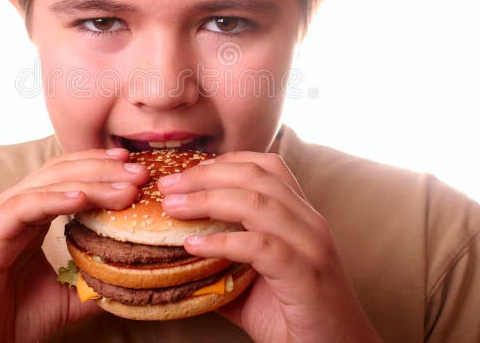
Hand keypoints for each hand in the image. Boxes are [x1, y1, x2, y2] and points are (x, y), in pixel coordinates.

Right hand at [0, 148, 148, 342]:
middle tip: (140, 172)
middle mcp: (11, 207)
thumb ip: (95, 280)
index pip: (67, 176)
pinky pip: (24, 206)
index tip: (136, 168)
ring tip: (125, 187)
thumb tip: (135, 277)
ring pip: (48, 184)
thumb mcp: (67, 297)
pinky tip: (84, 199)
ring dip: (91, 182)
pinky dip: (55, 199)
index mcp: (28, 214)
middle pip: (61, 172)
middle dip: (103, 169)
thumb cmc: (12, 320)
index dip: (101, 167)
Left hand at [158, 152, 381, 342]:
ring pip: (257, 203)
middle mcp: (309, 223)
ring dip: (207, 200)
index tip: (186, 172)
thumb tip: (175, 253)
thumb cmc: (295, 317)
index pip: (266, 166)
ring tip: (173, 208)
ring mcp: (311, 246)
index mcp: (301, 216)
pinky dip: (223, 242)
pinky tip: (194, 246)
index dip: (223, 161)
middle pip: (255, 176)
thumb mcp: (253, 281)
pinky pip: (261, 246)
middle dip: (205, 175)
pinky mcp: (306, 275)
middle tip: (168, 185)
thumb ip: (221, 262)